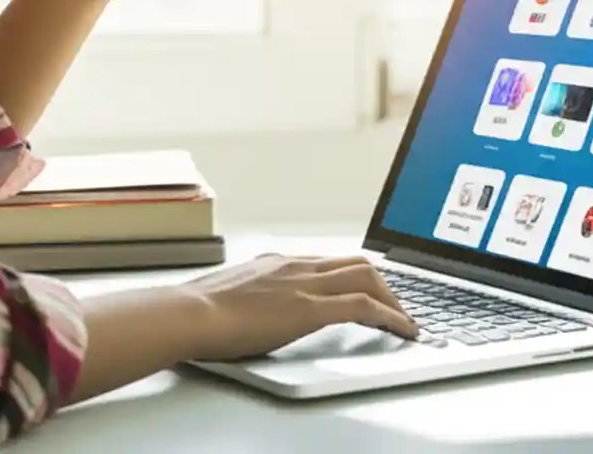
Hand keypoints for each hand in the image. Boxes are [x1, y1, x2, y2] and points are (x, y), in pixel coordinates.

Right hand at [179, 255, 419, 360]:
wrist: (188, 314)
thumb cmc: (197, 312)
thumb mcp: (229, 296)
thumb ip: (248, 297)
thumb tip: (246, 310)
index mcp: (277, 263)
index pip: (329, 263)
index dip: (355, 278)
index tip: (366, 293)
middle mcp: (296, 266)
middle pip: (356, 264)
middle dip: (383, 286)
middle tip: (395, 308)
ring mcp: (305, 284)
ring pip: (368, 279)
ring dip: (393, 300)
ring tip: (405, 322)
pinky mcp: (310, 308)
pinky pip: (364, 307)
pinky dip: (391, 317)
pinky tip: (402, 331)